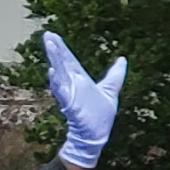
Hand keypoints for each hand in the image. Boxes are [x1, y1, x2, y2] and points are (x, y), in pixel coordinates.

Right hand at [41, 31, 127, 169]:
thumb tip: (122, 59)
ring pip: (60, 72)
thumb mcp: (111, 90)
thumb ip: (116, 74)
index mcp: (81, 79)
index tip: (53, 35)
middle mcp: (73, 83)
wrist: (96, 134)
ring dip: (54, 59)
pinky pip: (61, 91)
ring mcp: (70, 93)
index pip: (70, 59)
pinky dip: (56, 81)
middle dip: (55, 48)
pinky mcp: (70, 103)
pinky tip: (52, 71)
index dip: (62, 47)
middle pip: (63, 62)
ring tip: (49, 45)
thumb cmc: (100, 115)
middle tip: (47, 34)